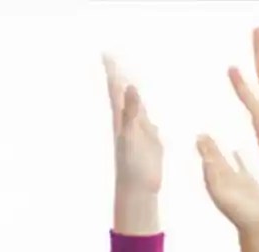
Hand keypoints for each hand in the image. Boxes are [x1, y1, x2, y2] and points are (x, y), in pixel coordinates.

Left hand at [105, 57, 162, 194]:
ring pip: (137, 109)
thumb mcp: (131, 134)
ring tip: (128, 80)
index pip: (116, 90)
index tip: (107, 54)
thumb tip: (131, 87)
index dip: (113, 72)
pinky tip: (148, 113)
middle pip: (124, 96)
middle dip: (119, 78)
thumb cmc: (132, 165)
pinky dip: (148, 116)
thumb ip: (132, 111)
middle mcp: (129, 123)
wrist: (137, 190)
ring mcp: (140, 133)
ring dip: (134, 95)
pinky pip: (150, 125)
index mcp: (122, 119)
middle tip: (113, 60)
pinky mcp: (152, 144)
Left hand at [198, 135, 258, 234]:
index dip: (202, 150)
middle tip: (202, 134)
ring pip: (225, 162)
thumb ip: (215, 173)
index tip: (199, 136)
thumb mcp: (224, 189)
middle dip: (208, 148)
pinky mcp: (249, 185)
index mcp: (214, 184)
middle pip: (213, 161)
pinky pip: (241, 167)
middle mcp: (223, 183)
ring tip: (212, 139)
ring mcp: (236, 183)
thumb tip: (205, 156)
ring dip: (219, 151)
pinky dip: (238, 159)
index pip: (206, 163)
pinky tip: (236, 151)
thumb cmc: (241, 211)